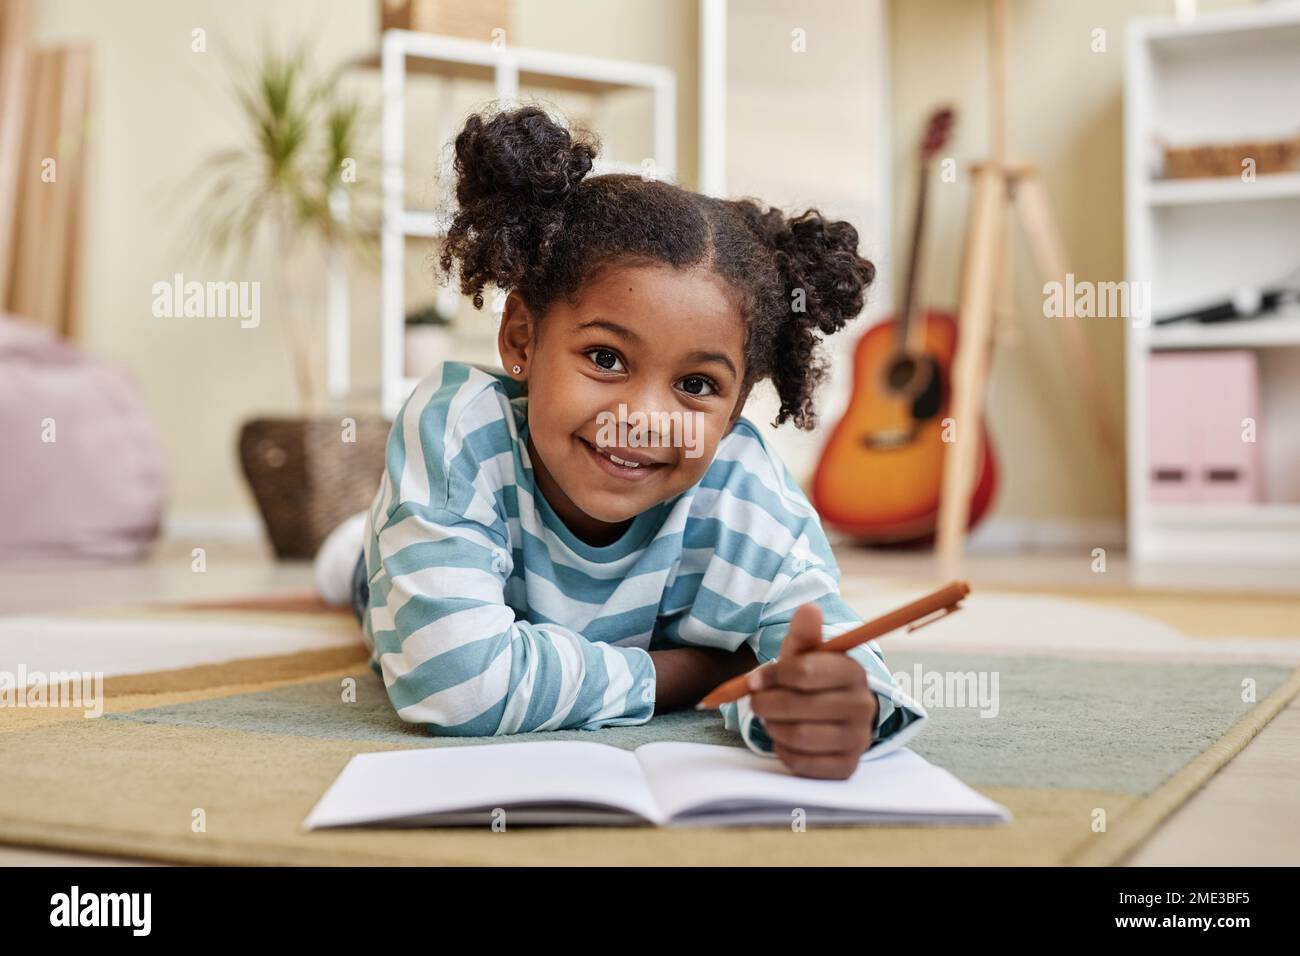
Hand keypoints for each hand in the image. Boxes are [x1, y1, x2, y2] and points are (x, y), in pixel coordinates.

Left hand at [747, 603, 877, 779]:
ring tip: (770, 719)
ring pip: (799, 736)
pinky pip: (804, 764)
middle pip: (797, 706)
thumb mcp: (805, 655)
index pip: (803, 672)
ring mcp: (858, 739)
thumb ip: (804, 634)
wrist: (831, 715)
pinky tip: (783, 739)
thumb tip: (809, 608)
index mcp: (852, 671)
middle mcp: (862, 705)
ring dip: (773, 728)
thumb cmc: (811, 679)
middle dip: (766, 704)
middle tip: (758, 702)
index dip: (771, 676)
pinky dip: (783, 751)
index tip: (754, 680)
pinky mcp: (848, 767)